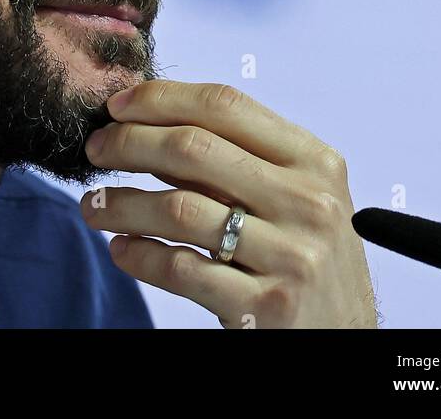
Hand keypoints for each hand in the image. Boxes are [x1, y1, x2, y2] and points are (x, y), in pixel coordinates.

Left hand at [81, 80, 377, 328]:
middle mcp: (308, 203)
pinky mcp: (267, 309)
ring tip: (92, 206)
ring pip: (179, 209)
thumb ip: (238, 160)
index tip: (118, 105)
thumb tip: (150, 122)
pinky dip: (141, 255)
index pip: (225, 106)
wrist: (348, 341)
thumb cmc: (308, 256)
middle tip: (95, 150)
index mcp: (314, 160)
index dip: (162, 98)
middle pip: (194, 149)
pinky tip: (121, 249)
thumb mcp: (295, 196)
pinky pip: (183, 269)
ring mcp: (291, 257)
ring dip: (122, 203)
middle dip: (130, 142)